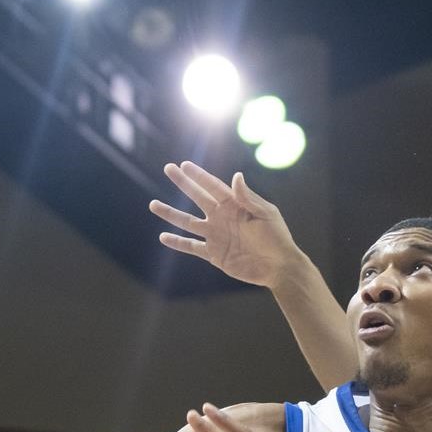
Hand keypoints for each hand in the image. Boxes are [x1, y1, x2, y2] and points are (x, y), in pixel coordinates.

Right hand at [150, 162, 304, 288]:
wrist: (279, 267)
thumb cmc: (277, 237)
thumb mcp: (266, 214)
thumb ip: (248, 197)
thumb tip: (236, 176)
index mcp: (235, 205)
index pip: (213, 186)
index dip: (199, 175)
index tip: (184, 164)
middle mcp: (222, 218)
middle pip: (197, 197)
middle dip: (183, 184)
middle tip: (168, 168)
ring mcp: (216, 235)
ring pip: (188, 222)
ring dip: (171, 213)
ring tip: (153, 204)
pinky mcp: (214, 254)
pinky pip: (192, 247)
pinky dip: (178, 243)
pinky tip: (163, 237)